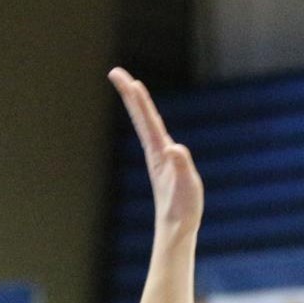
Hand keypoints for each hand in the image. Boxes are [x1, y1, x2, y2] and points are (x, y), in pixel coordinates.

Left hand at [109, 68, 201, 236]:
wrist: (176, 229)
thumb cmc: (183, 210)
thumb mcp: (187, 187)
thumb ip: (182, 167)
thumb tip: (174, 149)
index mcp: (159, 154)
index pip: (147, 120)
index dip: (139, 99)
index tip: (129, 80)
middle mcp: (155, 151)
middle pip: (141, 117)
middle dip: (130, 93)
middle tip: (115, 72)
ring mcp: (159, 157)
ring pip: (145, 123)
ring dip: (137, 104)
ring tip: (131, 87)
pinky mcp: (164, 164)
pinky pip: (154, 133)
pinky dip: (148, 119)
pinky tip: (148, 117)